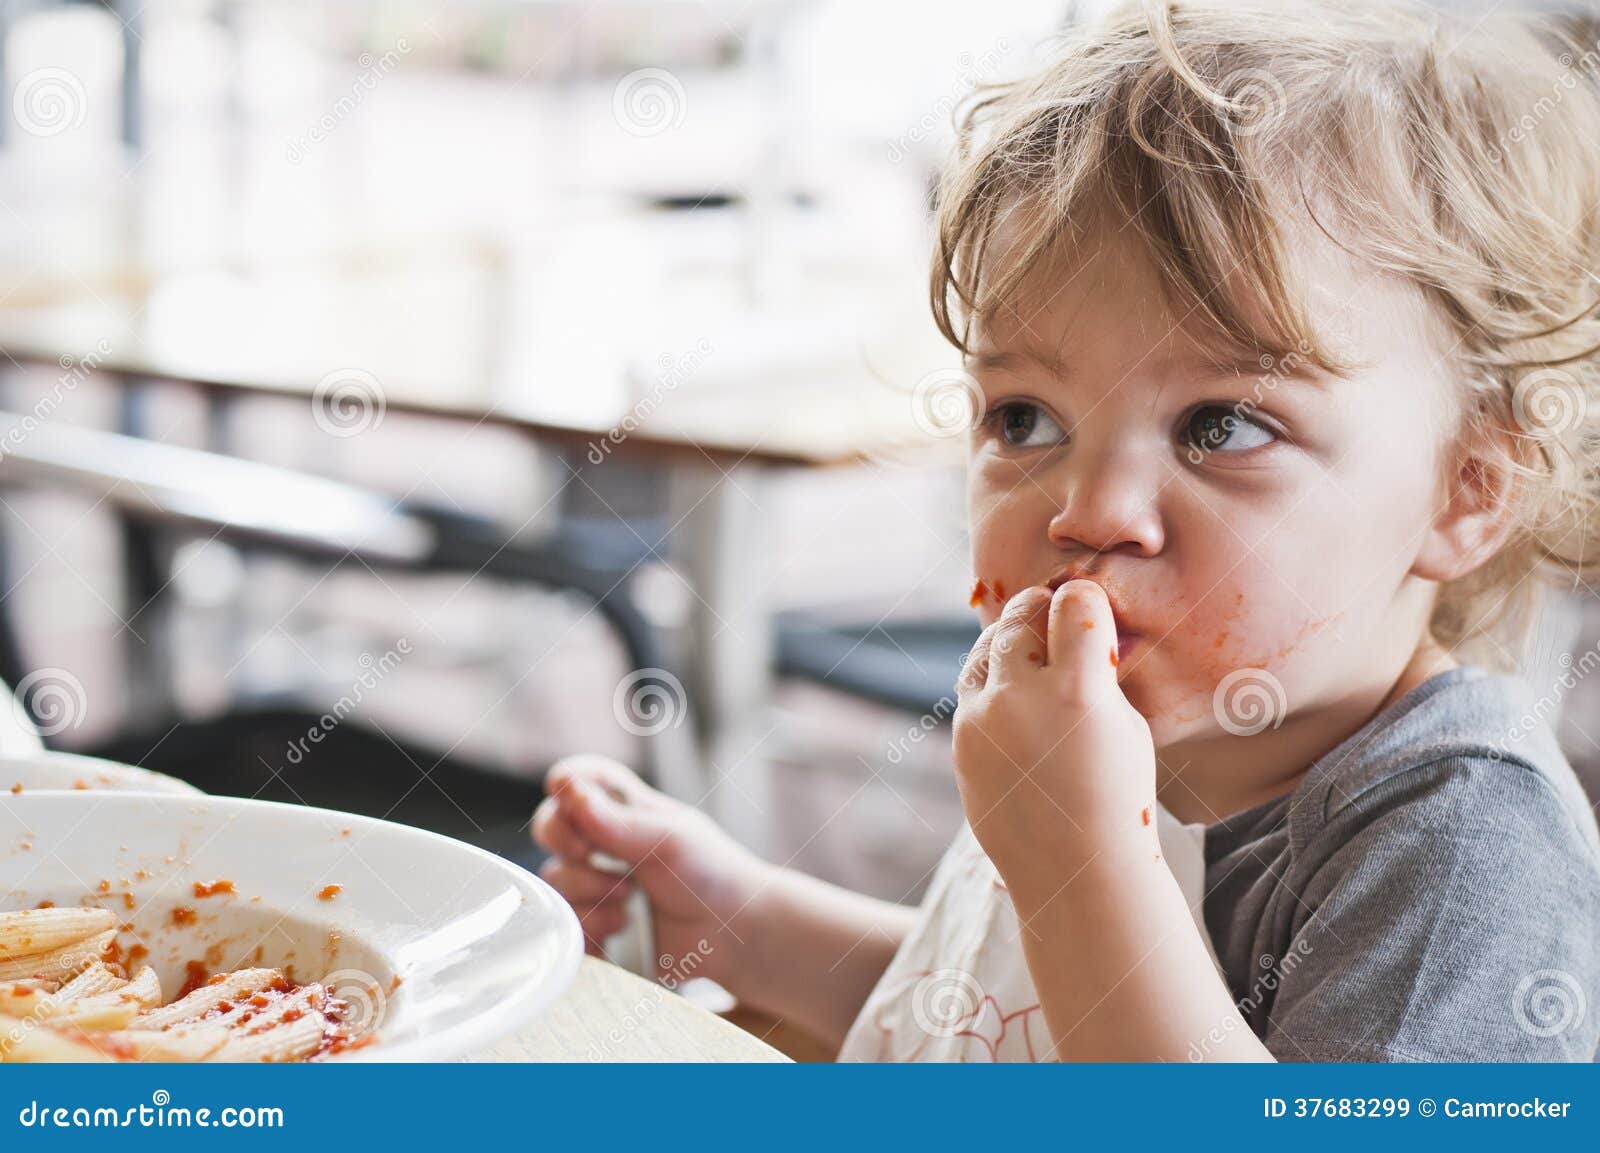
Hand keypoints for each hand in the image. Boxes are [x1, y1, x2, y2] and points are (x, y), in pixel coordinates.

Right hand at [530, 755, 770, 986]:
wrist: (733, 935)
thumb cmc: (711, 873)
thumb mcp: (669, 838)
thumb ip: (617, 821)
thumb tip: (569, 791)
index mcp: (623, 808)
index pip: (578, 778)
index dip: (565, 782)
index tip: (563, 791)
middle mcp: (603, 843)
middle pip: (550, 826)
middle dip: (567, 842)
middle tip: (592, 855)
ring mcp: (596, 885)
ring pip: (555, 880)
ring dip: (588, 890)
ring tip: (628, 901)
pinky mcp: (594, 925)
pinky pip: (565, 923)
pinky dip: (588, 925)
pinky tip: (620, 927)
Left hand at [952, 581, 1157, 912]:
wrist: (1074, 872)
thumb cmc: (1117, 797)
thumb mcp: (1127, 727)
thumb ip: (1099, 676)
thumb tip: (1081, 632)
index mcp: (1079, 692)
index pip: (1074, 605)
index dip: (1085, 601)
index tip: (1090, 610)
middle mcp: (1022, 699)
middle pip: (1021, 614)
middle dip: (1041, 609)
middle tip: (1055, 614)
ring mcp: (982, 721)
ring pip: (987, 647)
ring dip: (1010, 641)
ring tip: (1032, 654)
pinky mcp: (961, 741)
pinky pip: (974, 690)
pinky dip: (995, 686)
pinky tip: (1019, 700)